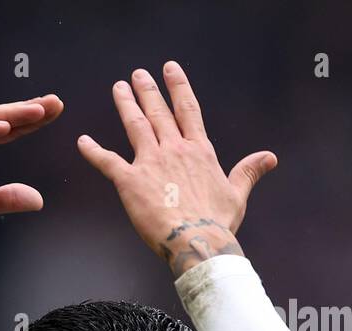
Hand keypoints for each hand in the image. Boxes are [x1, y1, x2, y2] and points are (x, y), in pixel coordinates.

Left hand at [76, 62, 276, 275]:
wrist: (196, 241)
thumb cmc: (217, 223)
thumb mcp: (236, 193)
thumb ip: (248, 171)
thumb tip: (269, 157)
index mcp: (199, 151)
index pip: (188, 110)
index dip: (178, 87)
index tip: (170, 69)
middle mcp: (174, 150)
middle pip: (159, 112)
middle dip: (148, 90)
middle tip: (138, 74)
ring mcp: (151, 163)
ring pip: (135, 125)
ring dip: (126, 105)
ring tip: (119, 88)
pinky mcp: (129, 181)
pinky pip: (107, 162)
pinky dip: (93, 151)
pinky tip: (82, 141)